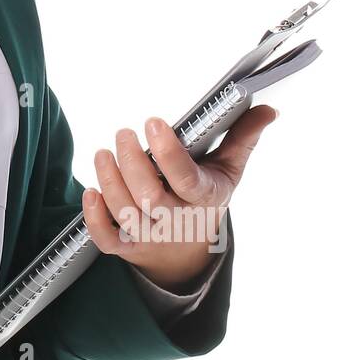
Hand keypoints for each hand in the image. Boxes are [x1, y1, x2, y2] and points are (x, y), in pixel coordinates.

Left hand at [81, 105, 277, 287]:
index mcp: (203, 197)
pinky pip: (107, 239)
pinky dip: (95, 218)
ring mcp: (150, 235)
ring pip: (125, 213)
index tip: (153, 122)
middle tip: (123, 132)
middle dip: (132, 162)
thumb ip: (243, 138)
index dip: (168, 152)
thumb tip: (268, 110)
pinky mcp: (127, 246)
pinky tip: (90, 192)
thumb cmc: (205, 197)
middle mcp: (175, 219)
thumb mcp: (229, 169)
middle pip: (149, 196)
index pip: (185, 179)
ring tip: (103, 153)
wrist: (188, 249)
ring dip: (109, 180)